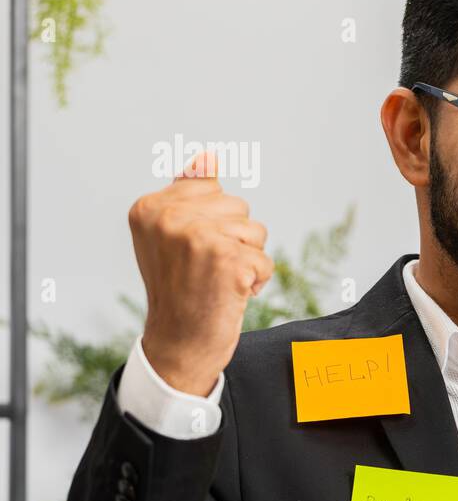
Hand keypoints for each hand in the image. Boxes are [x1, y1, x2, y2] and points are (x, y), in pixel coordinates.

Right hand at [130, 151, 272, 395]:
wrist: (178, 343)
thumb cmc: (181, 289)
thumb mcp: (174, 237)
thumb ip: (189, 194)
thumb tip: (208, 156)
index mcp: (150, 206)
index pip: (213, 189)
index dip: (214, 222)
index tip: (190, 252)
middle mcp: (169, 217)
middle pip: (239, 207)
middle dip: (234, 240)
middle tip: (206, 271)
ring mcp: (197, 237)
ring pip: (255, 232)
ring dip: (247, 260)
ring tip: (217, 281)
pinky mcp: (227, 260)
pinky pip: (265, 260)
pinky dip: (257, 282)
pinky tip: (230, 295)